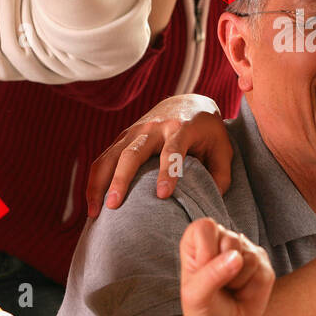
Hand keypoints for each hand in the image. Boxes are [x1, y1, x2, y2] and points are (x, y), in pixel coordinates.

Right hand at [85, 95, 232, 215]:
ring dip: (100, 183)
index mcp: (182, 128)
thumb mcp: (223, 148)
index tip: (162, 195)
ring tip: (94, 212)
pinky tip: (92, 203)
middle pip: (133, 153)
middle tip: (114, 206)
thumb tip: (210, 199)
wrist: (189, 103)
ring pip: (112, 155)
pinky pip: (104, 158)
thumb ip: (221, 174)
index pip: (172, 150)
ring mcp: (135, 131)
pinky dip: (95, 180)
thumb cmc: (208, 132)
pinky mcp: (124, 137)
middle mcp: (155, 127)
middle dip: (122, 179)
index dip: (167, 171)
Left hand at [167, 218, 273, 315]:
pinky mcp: (263, 264)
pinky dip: (251, 289)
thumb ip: (211, 274)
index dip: (206, 252)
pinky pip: (262, 271)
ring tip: (229, 290)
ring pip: (248, 258)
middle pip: (230, 241)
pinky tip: (242, 292)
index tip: (202, 272)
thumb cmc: (202, 310)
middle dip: (223, 270)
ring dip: (237, 282)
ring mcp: (246, 250)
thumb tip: (237, 257)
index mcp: (198, 239)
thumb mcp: (195, 296)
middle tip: (217, 286)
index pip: (205, 228)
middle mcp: (223, 239)